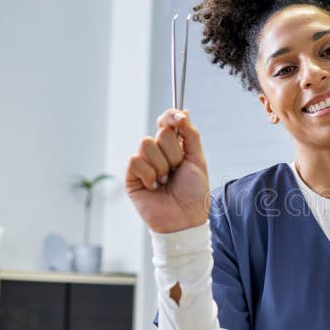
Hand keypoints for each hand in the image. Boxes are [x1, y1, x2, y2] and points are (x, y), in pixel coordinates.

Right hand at [125, 109, 209, 233]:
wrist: (185, 218)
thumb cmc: (194, 193)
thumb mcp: (198, 160)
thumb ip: (191, 135)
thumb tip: (184, 112)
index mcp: (175, 147)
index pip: (166, 122)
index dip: (170, 117)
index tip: (179, 119)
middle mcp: (158, 153)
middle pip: (160, 133)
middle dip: (174, 153)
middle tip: (178, 170)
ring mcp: (144, 164)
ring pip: (146, 144)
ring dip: (162, 165)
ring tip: (166, 181)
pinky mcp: (131, 176)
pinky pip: (135, 160)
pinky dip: (149, 174)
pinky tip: (154, 187)